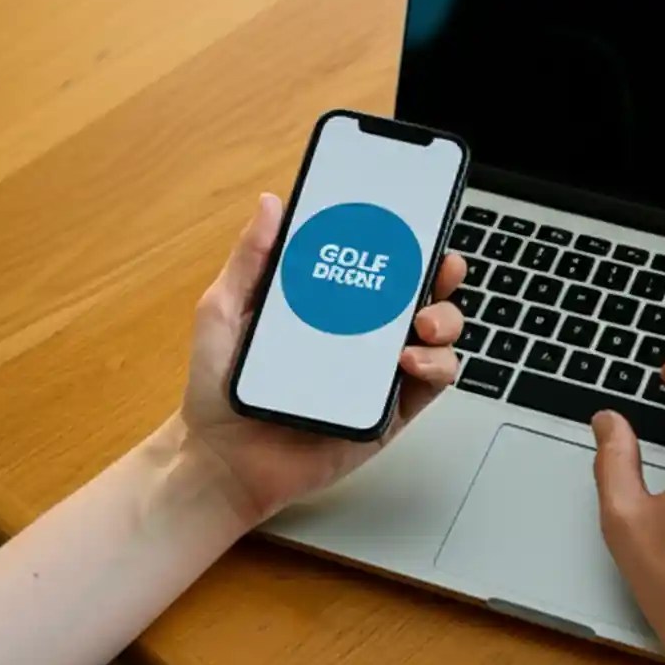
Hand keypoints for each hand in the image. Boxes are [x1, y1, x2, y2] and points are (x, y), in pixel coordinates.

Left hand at [178, 193, 465, 525]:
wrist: (221, 460)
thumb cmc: (218, 389)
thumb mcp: (224, 311)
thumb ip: (250, 259)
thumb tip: (271, 204)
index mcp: (332, 308)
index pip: (380, 268)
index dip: (407, 244)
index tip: (417, 224)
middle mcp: (363, 337)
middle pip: (422, 297)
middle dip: (442, 277)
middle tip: (440, 269)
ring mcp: (379, 375)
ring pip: (437, 338)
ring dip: (445, 321)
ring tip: (422, 324)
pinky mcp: (389, 413)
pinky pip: (431, 385)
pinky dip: (434, 367)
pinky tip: (409, 360)